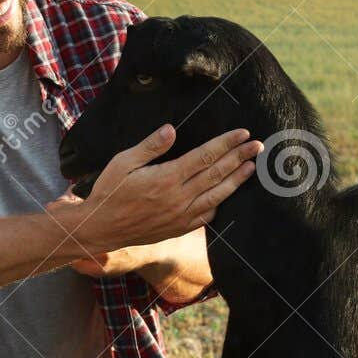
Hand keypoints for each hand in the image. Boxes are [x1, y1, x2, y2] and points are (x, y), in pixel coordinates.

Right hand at [57, 124, 260, 256]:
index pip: (204, 157)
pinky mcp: (179, 228)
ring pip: (217, 196)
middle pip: (216, 174)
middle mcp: (178, 198)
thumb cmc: (109, 192)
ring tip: (252, 167)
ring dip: (237, 180)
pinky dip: (221, 203)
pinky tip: (229, 193)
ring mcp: (180, 216)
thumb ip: (150, 146)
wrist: (101, 229)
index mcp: (165, 178)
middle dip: (239, 158)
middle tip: (257, 145)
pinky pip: (207, 216)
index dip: (226, 144)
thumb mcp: (123, 162)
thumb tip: (171, 129)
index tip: (242, 134)